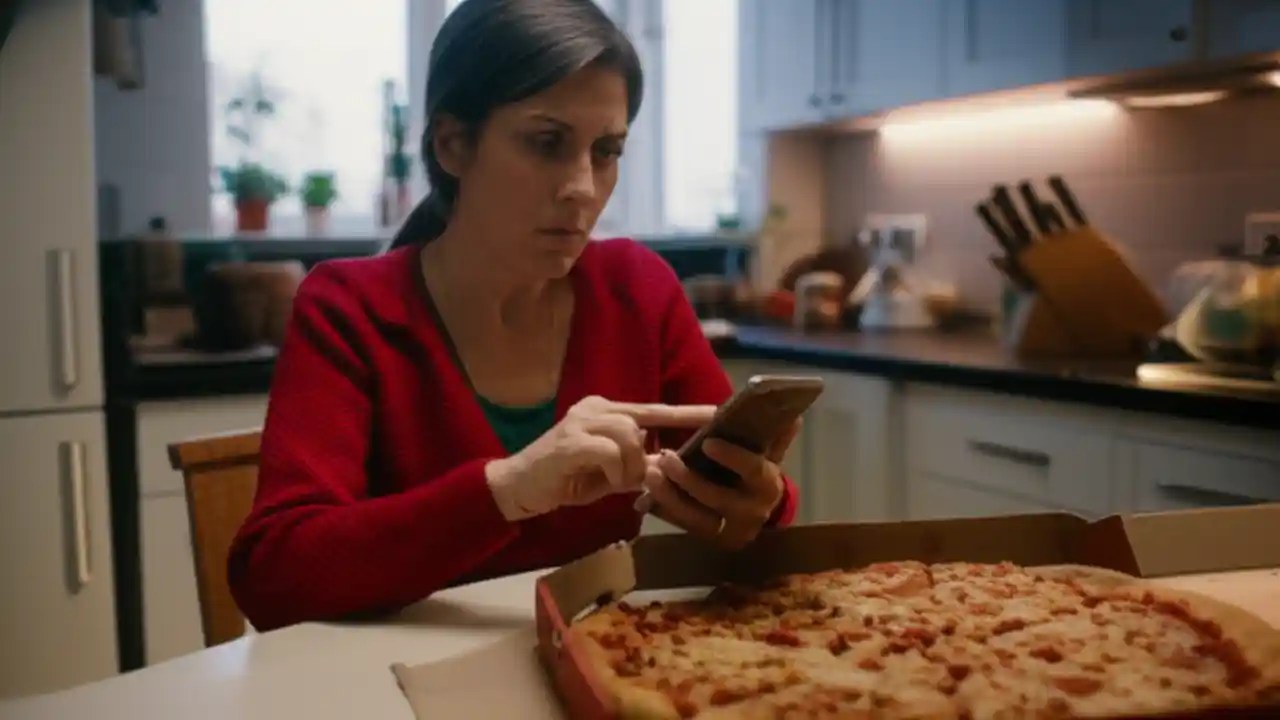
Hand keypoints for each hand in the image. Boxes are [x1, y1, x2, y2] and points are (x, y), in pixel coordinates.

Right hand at [485, 396, 715, 520]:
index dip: (685, 412)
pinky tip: (606, 480)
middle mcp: (595, 408)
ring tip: (618, 482)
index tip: (716, 414)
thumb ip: (636, 467)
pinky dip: (615, 469)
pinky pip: (610, 451)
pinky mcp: (570, 441)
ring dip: (631, 464)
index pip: (653, 408)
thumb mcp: (608, 474)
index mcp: (606, 411)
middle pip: (641, 420)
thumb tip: (667, 468)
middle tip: (642, 477)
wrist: (519, 486)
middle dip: (650, 453)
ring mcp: (581, 421)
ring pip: (628, 433)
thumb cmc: (564, 479)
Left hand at [637, 420, 799, 549]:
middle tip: (665, 457)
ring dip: (670, 497)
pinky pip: (682, 527)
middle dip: (689, 479)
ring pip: (696, 518)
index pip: (753, 470)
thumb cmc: (757, 473)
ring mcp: (728, 531)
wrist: (757, 511)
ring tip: (650, 475)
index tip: (708, 442)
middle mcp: (751, 513)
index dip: (732, 457)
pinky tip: (645, 497)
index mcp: (767, 485)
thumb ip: (776, 435)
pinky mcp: (707, 539)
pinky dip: (664, 511)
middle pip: (717, 498)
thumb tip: (793, 416)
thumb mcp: (768, 454)